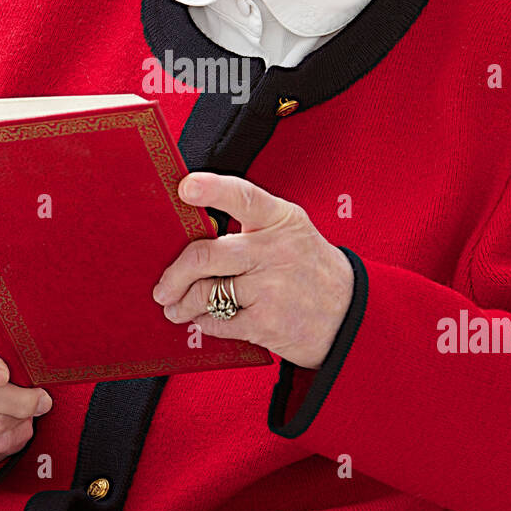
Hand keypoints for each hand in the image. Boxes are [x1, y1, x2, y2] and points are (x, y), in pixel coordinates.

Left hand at [153, 173, 354, 369]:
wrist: (349, 315)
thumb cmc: (309, 270)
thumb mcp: (290, 232)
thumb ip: (249, 227)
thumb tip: (192, 236)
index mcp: (280, 219)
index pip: (242, 196)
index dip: (211, 190)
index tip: (185, 187)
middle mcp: (275, 250)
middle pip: (204, 256)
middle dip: (173, 276)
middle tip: (162, 287)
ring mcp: (271, 287)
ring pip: (205, 293)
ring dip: (183, 305)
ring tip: (176, 309)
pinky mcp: (267, 322)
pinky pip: (218, 321)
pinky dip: (205, 323)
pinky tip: (205, 320)